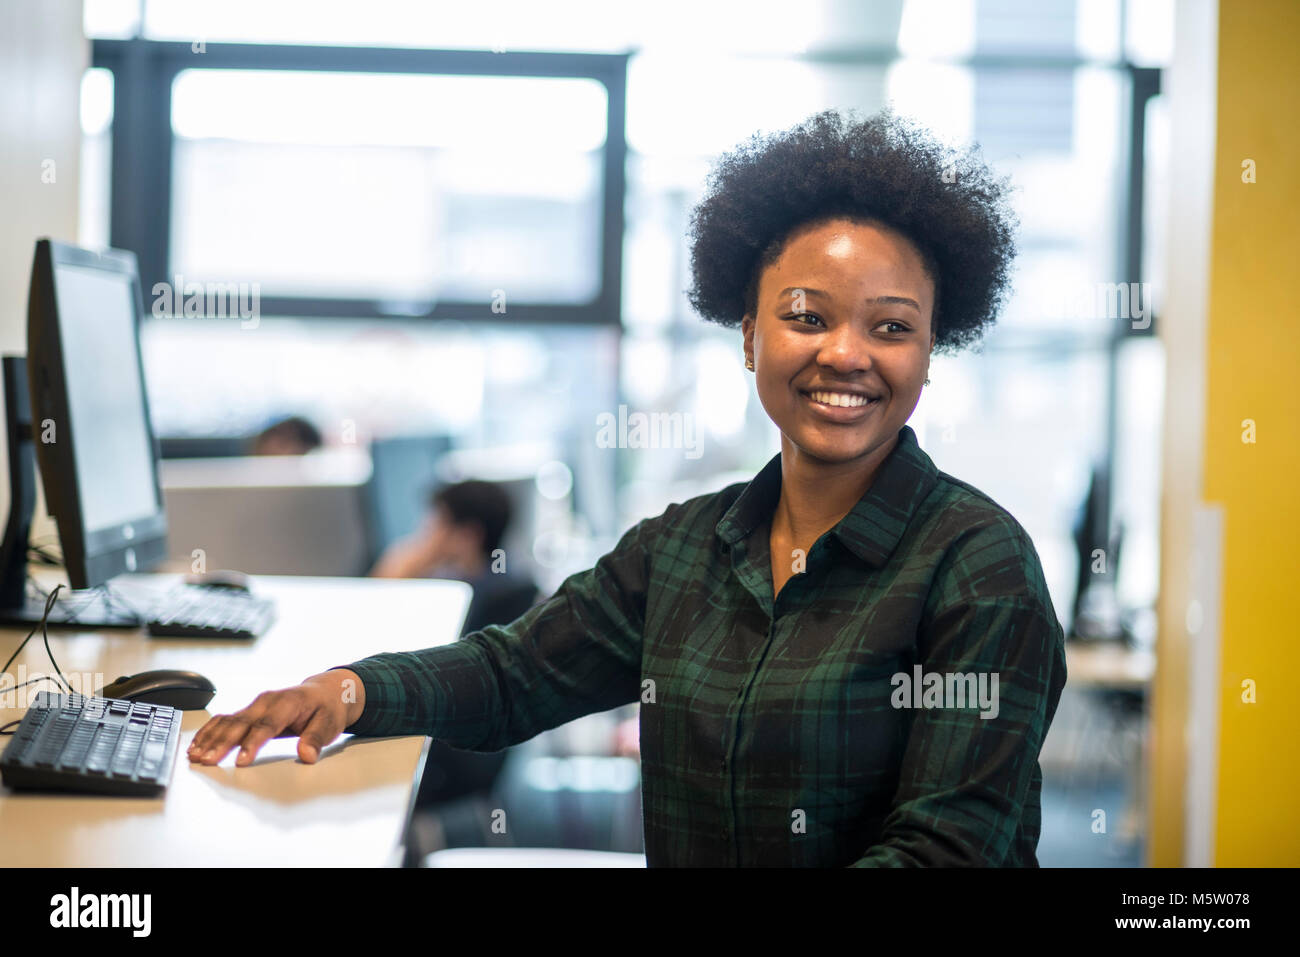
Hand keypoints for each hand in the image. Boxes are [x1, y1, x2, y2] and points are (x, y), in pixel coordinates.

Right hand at [187, 669, 365, 766]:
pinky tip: (197, 745)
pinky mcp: (249, 711)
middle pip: (241, 724)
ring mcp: (255, 705)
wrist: (324, 692)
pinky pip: (225, 720)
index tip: (241, 761)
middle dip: (222, 743)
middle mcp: (267, 702)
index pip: (267, 725)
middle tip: (208, 761)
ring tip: (195, 756)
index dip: (252, 743)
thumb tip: (307, 755)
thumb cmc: (326, 708)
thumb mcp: (329, 724)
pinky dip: (210, 732)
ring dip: (210, 738)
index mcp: (287, 703)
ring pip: (228, 721)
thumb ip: (316, 739)